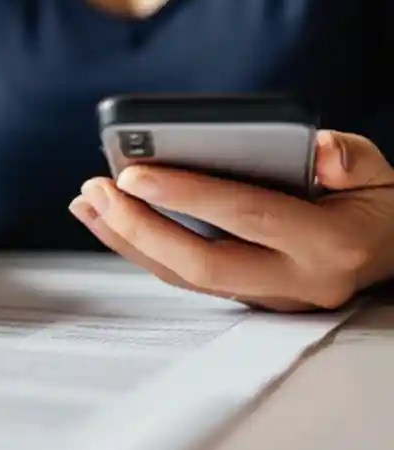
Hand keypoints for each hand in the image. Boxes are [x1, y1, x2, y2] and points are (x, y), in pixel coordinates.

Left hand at [71, 131, 393, 311]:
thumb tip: (316, 149)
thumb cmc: (376, 200)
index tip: (132, 173)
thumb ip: (350, 157)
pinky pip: (184, 277)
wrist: (390, 251)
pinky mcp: (245, 300)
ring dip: (128, 240)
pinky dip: (140, 248)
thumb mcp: (378, 170)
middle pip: (202, 264)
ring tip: (86, 202)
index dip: (188, 194)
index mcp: (329, 245)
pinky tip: (107, 220)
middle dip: (140, 227)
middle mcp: (296, 282)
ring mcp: (268, 300)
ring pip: (184, 278)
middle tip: (95, 189)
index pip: (247, 216)